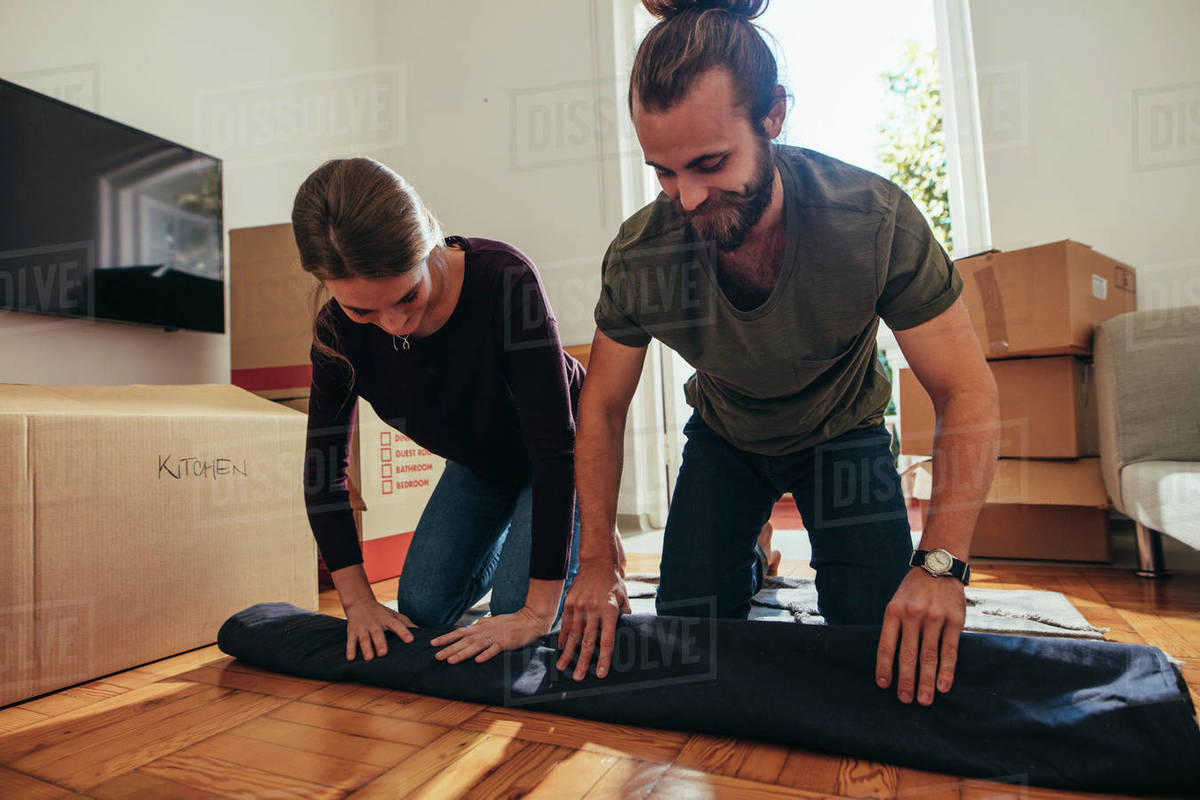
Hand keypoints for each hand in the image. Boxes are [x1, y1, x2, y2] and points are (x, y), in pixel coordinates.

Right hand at [343, 599, 414, 660]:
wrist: (359, 602)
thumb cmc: (381, 613)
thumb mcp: (394, 616)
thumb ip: (406, 624)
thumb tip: (423, 633)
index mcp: (387, 620)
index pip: (397, 625)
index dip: (404, 632)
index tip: (410, 640)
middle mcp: (375, 624)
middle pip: (378, 634)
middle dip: (380, 643)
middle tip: (384, 653)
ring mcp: (363, 628)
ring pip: (364, 639)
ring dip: (366, 648)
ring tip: (369, 658)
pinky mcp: (352, 632)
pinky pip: (351, 642)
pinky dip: (350, 650)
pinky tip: (351, 659)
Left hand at [430, 607, 553, 663]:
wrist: (530, 619)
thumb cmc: (511, 622)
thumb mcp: (492, 622)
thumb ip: (480, 626)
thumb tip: (468, 629)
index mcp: (480, 627)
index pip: (459, 632)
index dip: (446, 638)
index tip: (433, 643)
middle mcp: (484, 632)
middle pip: (464, 641)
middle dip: (449, 648)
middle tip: (437, 656)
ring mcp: (495, 637)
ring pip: (475, 646)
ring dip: (462, 654)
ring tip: (451, 661)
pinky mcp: (506, 642)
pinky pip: (494, 650)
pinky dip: (486, 655)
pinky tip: (478, 661)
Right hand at [556, 563, 630, 679]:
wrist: (598, 563)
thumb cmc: (613, 583)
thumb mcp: (624, 598)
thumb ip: (624, 615)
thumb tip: (628, 631)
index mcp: (610, 610)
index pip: (607, 640)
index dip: (603, 658)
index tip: (600, 673)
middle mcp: (594, 610)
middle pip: (588, 641)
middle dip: (583, 661)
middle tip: (578, 677)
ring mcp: (579, 606)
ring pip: (573, 635)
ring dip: (568, 653)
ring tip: (562, 668)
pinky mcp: (570, 602)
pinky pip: (566, 624)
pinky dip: (562, 637)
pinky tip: (560, 649)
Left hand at [875, 568, 965, 705]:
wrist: (938, 567)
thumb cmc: (913, 591)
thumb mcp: (897, 603)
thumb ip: (895, 628)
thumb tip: (890, 662)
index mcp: (894, 611)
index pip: (887, 646)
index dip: (885, 668)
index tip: (884, 686)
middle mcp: (913, 615)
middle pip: (908, 654)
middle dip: (906, 680)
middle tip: (905, 700)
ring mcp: (935, 618)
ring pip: (929, 656)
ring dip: (926, 681)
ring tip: (923, 700)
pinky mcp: (954, 621)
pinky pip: (950, 651)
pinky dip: (946, 671)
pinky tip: (943, 686)